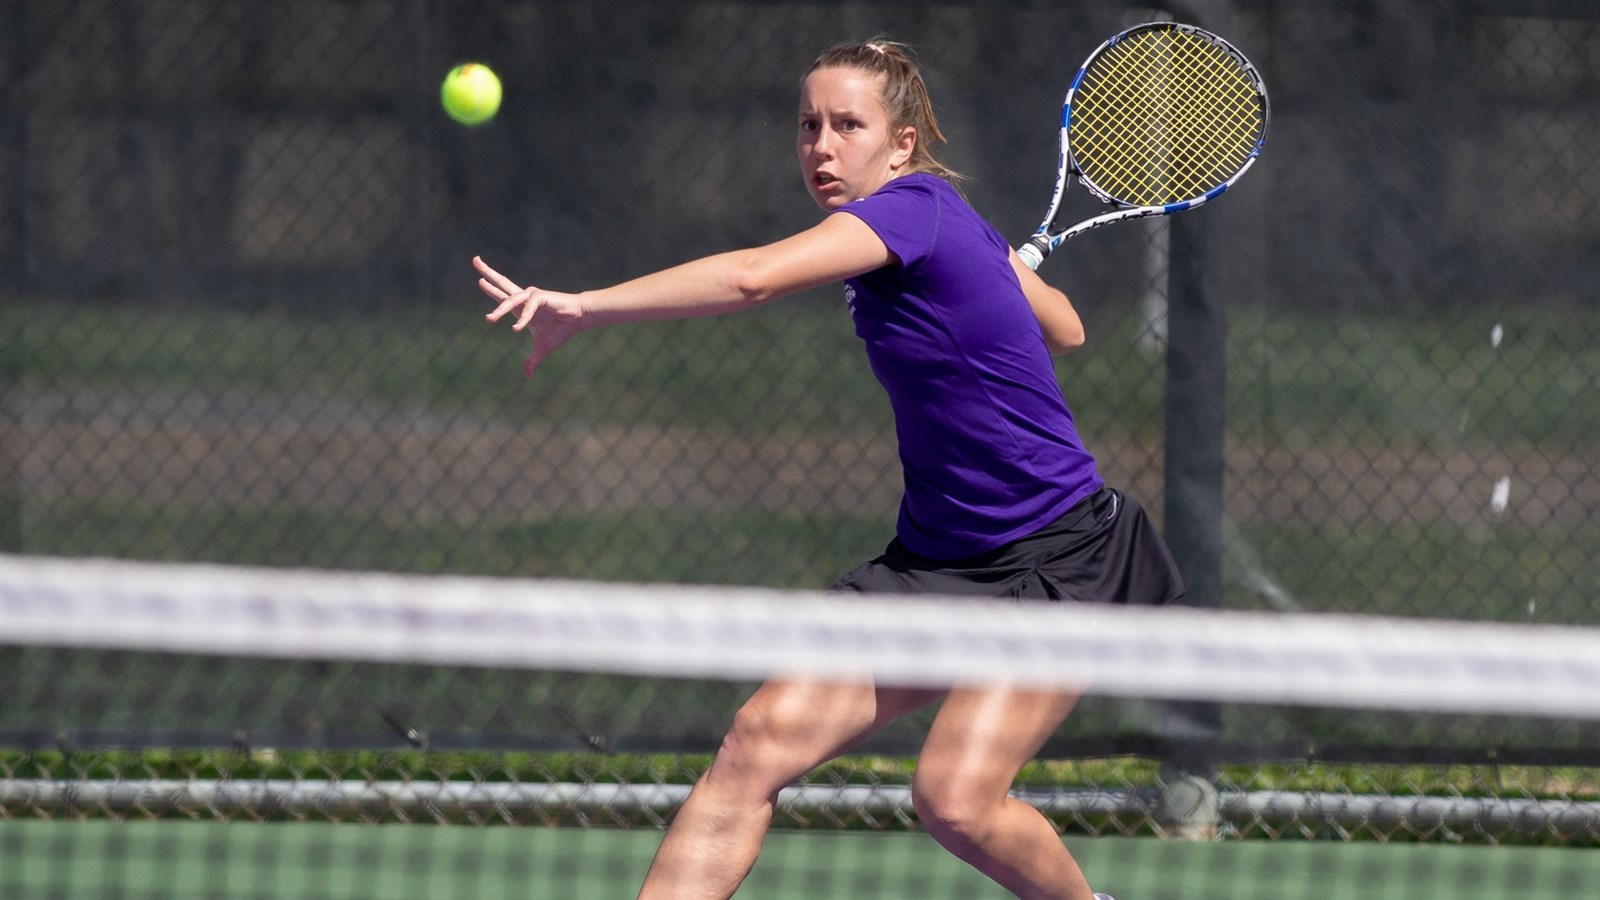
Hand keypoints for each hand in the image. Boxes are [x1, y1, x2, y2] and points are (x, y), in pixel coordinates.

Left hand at [475, 256, 583, 377]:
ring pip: (509, 300)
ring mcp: (531, 296)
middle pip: (502, 282)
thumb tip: (528, 376)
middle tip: (474, 260)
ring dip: (499, 310)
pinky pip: (527, 308)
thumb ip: (532, 360)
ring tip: (489, 320)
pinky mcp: (540, 297)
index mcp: (521, 306)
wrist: (578, 319)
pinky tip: (517, 328)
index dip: (490, 288)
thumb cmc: (561, 329)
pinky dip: (523, 318)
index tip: (479, 280)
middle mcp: (523, 298)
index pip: (502, 294)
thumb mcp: (542, 348)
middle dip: (487, 271)